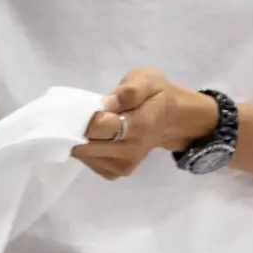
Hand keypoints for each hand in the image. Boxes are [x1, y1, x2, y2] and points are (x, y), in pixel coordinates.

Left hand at [72, 68, 218, 179]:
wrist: (171, 119)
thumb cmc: (156, 95)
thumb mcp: (147, 80)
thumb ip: (129, 90)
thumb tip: (107, 104)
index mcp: (141, 125)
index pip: (101, 127)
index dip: (89, 116)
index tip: (90, 107)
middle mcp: (132, 150)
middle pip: (89, 143)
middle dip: (81, 129)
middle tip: (87, 115)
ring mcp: (124, 165)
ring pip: (85, 154)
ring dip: (82, 139)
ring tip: (94, 125)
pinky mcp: (115, 172)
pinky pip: (89, 162)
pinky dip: (86, 149)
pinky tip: (96, 138)